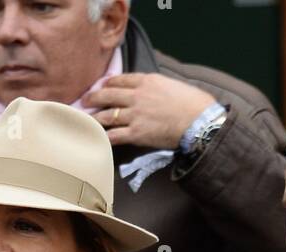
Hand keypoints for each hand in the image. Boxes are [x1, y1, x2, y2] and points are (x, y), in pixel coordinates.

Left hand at [86, 73, 216, 150]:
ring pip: (108, 115)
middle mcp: (137, 96)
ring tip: (88, 119)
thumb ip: (160, 87)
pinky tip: (98, 138)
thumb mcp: (174, 85)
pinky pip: (115, 135)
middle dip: (95, 97)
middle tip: (86, 100)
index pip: (122, 79)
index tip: (103, 85)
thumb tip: (158, 93)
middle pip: (109, 94)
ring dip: (95, 117)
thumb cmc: (194, 104)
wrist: (199, 121)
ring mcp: (135, 115)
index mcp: (148, 81)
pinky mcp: (137, 134)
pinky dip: (105, 137)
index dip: (109, 82)